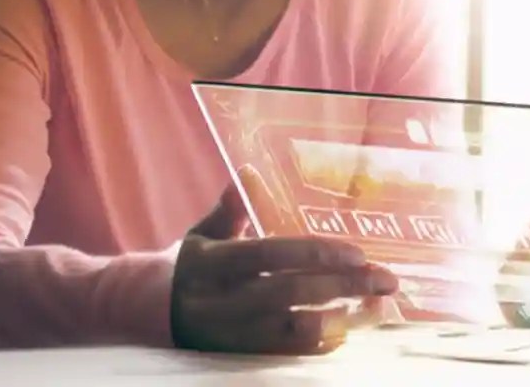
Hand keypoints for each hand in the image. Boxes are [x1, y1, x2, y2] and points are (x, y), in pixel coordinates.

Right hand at [170, 165, 398, 353]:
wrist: (143, 314)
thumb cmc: (187, 266)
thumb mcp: (202, 234)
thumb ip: (230, 208)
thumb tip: (247, 171)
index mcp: (214, 262)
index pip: (272, 255)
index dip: (316, 254)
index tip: (359, 253)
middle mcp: (222, 300)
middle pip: (291, 293)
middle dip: (344, 286)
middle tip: (386, 280)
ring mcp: (231, 334)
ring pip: (293, 330)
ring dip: (342, 320)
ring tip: (379, 309)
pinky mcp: (237, 356)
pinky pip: (285, 354)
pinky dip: (321, 345)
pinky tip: (352, 332)